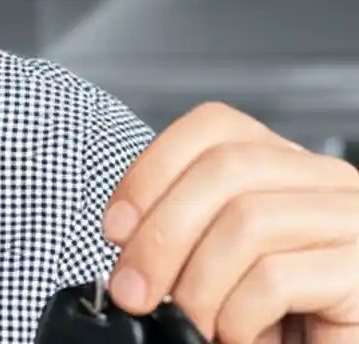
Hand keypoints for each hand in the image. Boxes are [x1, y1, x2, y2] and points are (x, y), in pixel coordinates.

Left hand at [102, 102, 358, 343]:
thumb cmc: (278, 317)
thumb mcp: (218, 257)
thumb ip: (183, 231)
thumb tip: (122, 235)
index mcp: (285, 165)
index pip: (213, 127)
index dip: (150, 172)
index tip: (115, 228)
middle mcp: (326, 180)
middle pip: (225, 169)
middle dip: (160, 236)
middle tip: (133, 292)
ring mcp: (352, 221)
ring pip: (248, 221)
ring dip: (198, 285)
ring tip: (195, 324)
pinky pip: (276, 278)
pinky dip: (237, 316)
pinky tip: (238, 336)